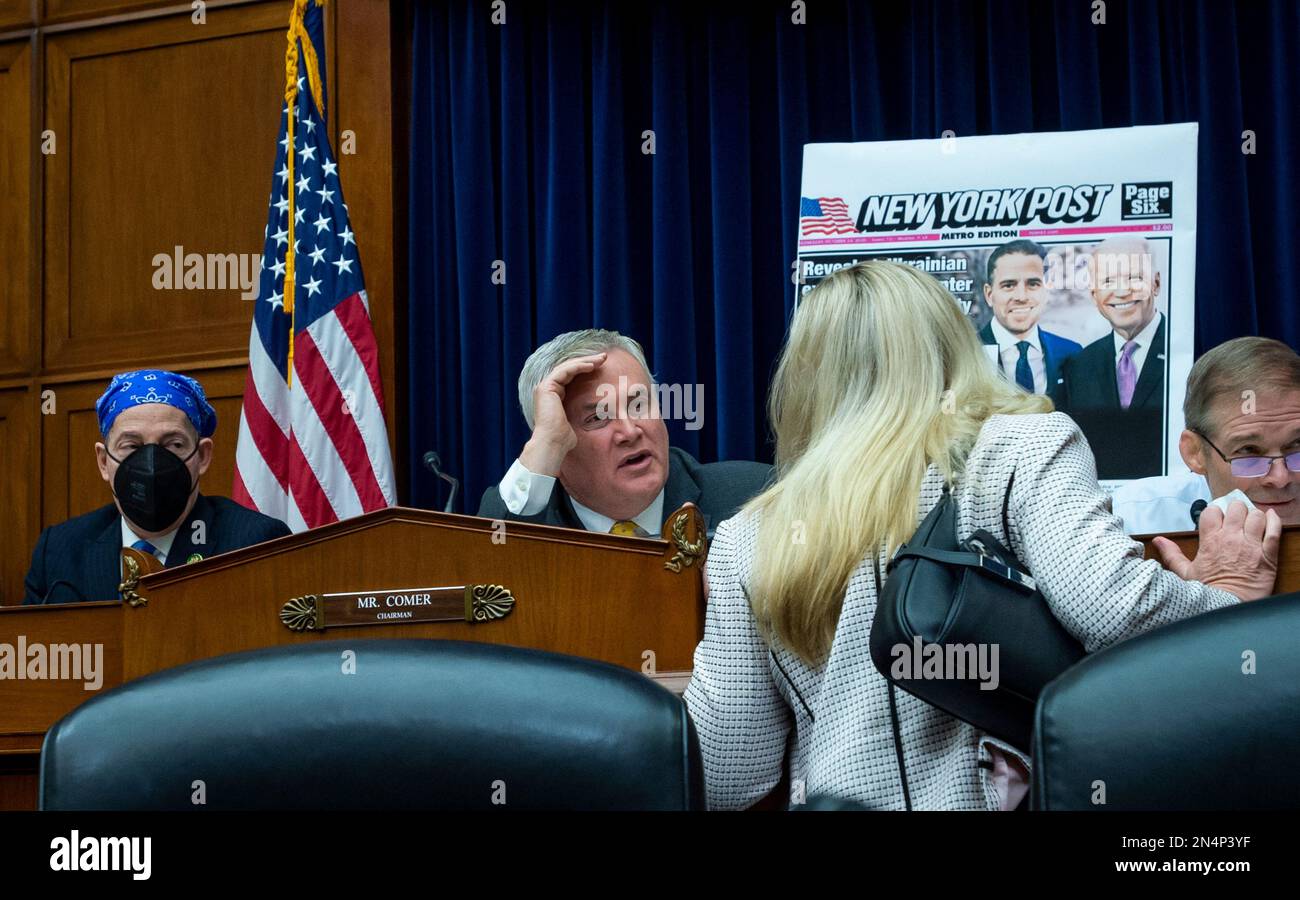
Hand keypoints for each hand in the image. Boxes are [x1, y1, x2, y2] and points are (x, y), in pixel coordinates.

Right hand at [518, 353, 605, 475]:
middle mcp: (547, 389)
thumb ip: (580, 414)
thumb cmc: (564, 439)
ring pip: (567, 367)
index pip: (570, 376)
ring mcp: (544, 387)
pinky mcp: (546, 387)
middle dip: (587, 361)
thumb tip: (596, 418)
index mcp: (553, 396)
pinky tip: (591, 366)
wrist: (553, 444)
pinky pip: (564, 371)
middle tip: (604, 357)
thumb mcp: (576, 421)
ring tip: (601, 358)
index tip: (602, 366)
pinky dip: (578, 366)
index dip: (585, 368)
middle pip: (569, 368)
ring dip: (585, 361)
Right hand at [1152, 501, 1280, 600]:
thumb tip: (1158, 540)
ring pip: (1256, 515)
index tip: (1217, 519)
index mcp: (1210, 541)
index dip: (1215, 512)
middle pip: (1236, 508)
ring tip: (1252, 523)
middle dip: (1236, 510)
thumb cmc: (1209, 592)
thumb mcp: (1185, 573)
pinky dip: (1274, 521)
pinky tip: (1270, 518)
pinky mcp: (1269, 554)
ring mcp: (1251, 545)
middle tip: (1236, 519)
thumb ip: (1172, 554)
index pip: (1212, 511)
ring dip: (1254, 516)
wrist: (1230, 607)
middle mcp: (1231, 538)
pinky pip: (1274, 530)